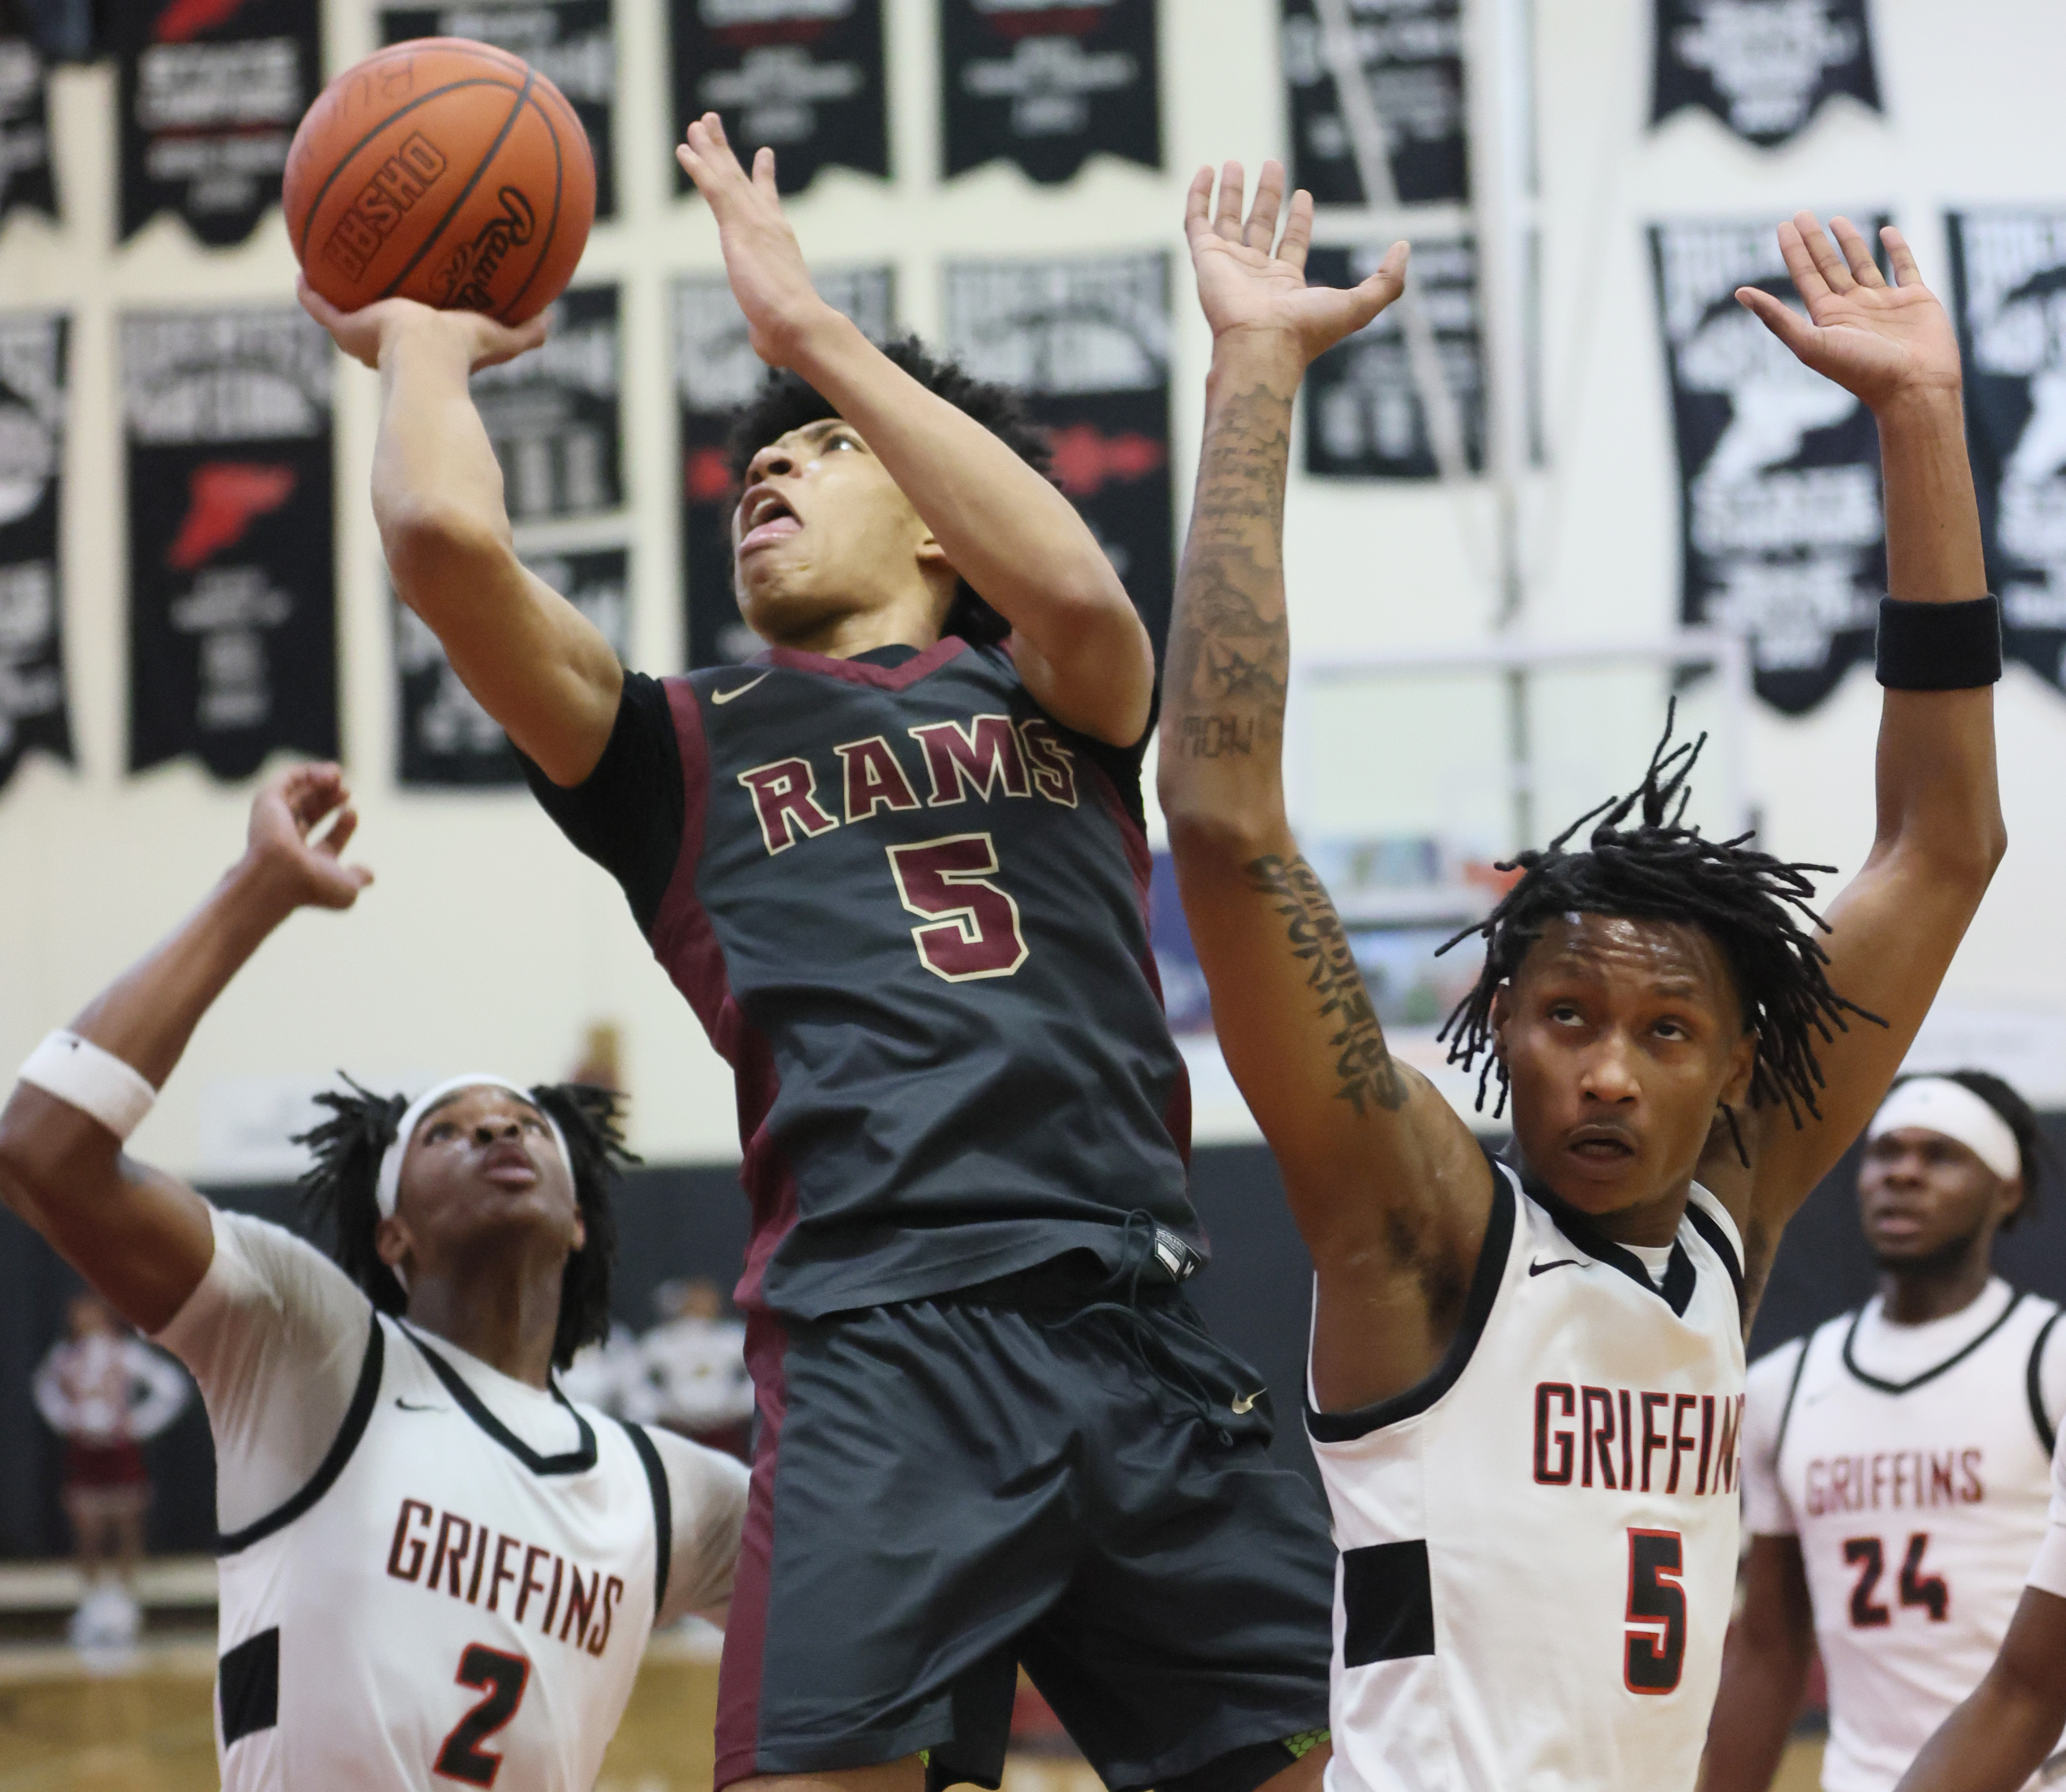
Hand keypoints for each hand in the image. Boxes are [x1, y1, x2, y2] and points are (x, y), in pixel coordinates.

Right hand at [242, 763, 372, 912]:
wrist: (280, 876)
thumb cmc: (311, 886)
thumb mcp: (346, 889)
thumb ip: (359, 879)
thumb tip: (370, 875)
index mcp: (308, 862)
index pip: (329, 841)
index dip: (345, 825)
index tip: (353, 812)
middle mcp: (288, 842)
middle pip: (311, 815)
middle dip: (329, 801)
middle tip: (346, 791)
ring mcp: (275, 821)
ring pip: (298, 795)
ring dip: (320, 782)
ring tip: (338, 773)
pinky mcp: (267, 802)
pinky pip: (286, 780)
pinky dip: (308, 772)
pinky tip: (330, 774)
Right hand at [296, 276, 546, 373]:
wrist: (428, 359)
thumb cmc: (463, 353)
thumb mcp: (500, 338)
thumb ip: (526, 332)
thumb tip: (553, 317)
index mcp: (423, 345)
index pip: (417, 328)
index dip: (416, 312)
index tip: (416, 289)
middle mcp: (391, 345)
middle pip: (378, 320)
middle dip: (374, 300)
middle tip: (370, 272)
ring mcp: (365, 338)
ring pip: (344, 314)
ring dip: (335, 291)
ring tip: (326, 263)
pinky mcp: (345, 331)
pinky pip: (320, 308)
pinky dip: (310, 294)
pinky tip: (300, 273)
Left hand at [675, 112, 829, 367]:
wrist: (801, 325)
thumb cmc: (793, 334)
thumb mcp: (774, 326)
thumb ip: (766, 329)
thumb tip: (768, 347)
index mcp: (780, 243)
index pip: (768, 203)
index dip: (763, 178)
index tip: (764, 155)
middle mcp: (769, 224)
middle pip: (742, 179)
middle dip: (726, 151)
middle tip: (712, 124)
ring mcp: (754, 222)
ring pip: (726, 176)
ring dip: (709, 148)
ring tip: (696, 124)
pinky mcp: (739, 227)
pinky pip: (714, 189)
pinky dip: (699, 167)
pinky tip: (684, 149)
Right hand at [1187, 161, 1407, 367]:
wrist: (1262, 346)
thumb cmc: (1307, 331)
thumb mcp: (1361, 304)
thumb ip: (1388, 280)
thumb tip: (1404, 247)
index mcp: (1286, 285)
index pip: (1292, 243)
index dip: (1300, 219)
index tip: (1304, 194)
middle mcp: (1255, 274)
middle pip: (1261, 225)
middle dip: (1267, 195)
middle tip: (1272, 165)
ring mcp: (1228, 266)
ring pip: (1228, 220)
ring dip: (1231, 192)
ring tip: (1234, 163)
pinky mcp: (1205, 259)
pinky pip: (1196, 221)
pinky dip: (1199, 196)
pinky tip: (1207, 171)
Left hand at [1736, 215, 1962, 413]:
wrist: (1913, 388)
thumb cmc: (1861, 370)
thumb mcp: (1810, 343)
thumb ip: (1776, 317)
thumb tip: (1739, 292)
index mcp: (1827, 317)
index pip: (1805, 275)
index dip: (1794, 250)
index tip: (1784, 225)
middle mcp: (1853, 308)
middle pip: (1829, 266)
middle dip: (1814, 241)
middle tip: (1801, 214)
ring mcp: (1884, 303)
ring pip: (1862, 264)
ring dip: (1849, 243)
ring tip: (1836, 220)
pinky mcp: (1916, 299)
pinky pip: (1905, 267)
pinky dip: (1897, 249)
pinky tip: (1886, 232)